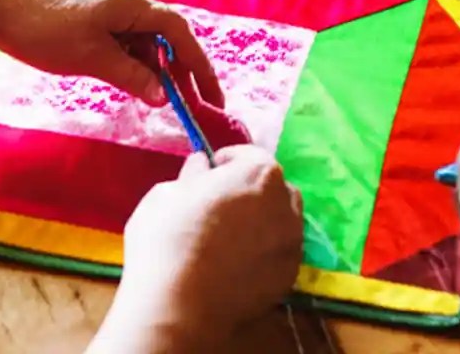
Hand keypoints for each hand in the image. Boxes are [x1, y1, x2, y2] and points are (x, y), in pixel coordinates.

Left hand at [0, 0, 222, 107]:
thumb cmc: (44, 25)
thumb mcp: (91, 57)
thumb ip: (131, 77)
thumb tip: (162, 96)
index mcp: (134, 7)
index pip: (181, 36)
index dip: (201, 67)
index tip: (213, 98)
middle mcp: (127, 4)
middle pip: (166, 39)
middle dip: (182, 73)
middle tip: (192, 107)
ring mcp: (107, 10)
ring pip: (143, 43)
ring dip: (154, 71)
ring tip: (160, 103)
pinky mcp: (88, 18)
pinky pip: (123, 43)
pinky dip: (132, 64)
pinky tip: (128, 84)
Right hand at [111, 147, 303, 347]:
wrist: (179, 305)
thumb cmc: (168, 237)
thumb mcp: (168, 193)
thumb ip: (193, 175)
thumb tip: (203, 166)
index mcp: (259, 173)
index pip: (250, 155)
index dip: (228, 161)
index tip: (210, 171)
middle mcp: (286, 204)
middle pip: (274, 188)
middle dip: (253, 190)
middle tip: (222, 204)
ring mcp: (292, 243)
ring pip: (281, 222)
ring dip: (262, 221)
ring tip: (231, 237)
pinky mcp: (288, 277)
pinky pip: (278, 254)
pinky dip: (264, 252)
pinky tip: (237, 264)